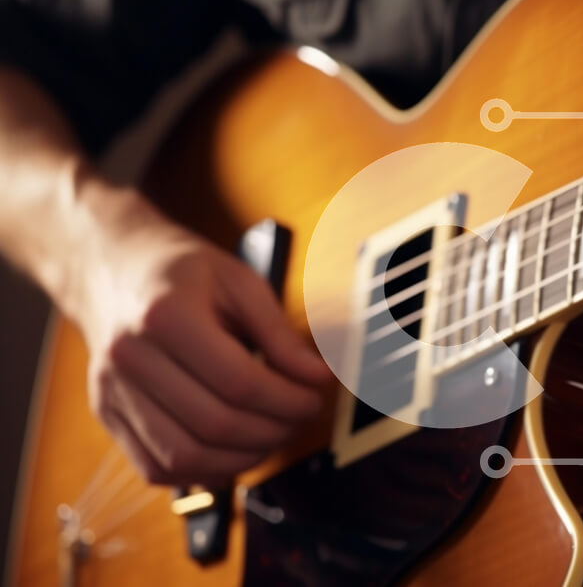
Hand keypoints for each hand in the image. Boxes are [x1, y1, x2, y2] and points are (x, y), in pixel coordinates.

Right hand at [74, 190, 331, 484]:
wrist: (111, 269)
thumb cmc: (183, 273)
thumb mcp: (240, 283)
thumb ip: (279, 333)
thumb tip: (318, 378)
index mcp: (165, 315)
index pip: (238, 382)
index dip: (288, 400)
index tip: (315, 398)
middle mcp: (129, 358)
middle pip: (213, 424)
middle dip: (272, 432)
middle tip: (299, 418)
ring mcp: (111, 392)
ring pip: (183, 457)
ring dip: (241, 459)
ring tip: (272, 436)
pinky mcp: (107, 416)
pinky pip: (157, 467)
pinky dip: (203, 470)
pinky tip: (234, 450)